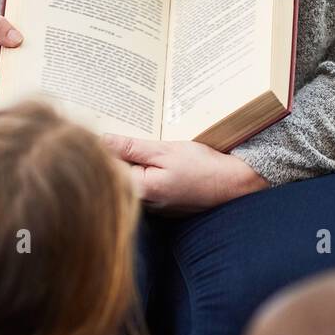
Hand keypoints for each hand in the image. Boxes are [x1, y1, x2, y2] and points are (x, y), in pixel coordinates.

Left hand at [100, 135, 269, 213]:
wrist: (234, 186)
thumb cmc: (203, 168)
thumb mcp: (166, 150)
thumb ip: (132, 147)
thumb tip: (101, 141)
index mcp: (139, 190)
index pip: (108, 167)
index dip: (103, 147)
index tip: (101, 128)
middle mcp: (143, 203)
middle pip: (118, 175)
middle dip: (117, 153)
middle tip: (120, 129)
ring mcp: (154, 206)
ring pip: (132, 179)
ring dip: (133, 160)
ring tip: (141, 142)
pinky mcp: (164, 204)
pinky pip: (146, 184)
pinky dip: (147, 170)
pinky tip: (156, 157)